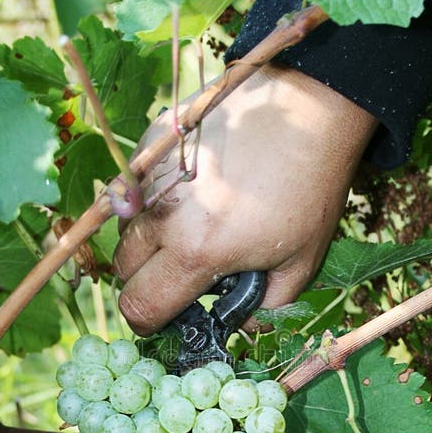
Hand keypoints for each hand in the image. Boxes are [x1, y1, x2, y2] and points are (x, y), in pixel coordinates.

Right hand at [113, 64, 377, 334]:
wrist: (310, 108)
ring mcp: (151, 173)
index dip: (148, 322)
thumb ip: (264, 308)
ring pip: (124, 227)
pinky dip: (149, 199)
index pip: (140, 306)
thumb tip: (238, 325)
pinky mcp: (152, 140)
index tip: (165, 318)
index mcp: (196, 251)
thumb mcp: (300, 263)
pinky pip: (133, 185)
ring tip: (189, 229)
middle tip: (179, 276)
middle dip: (144, 282)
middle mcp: (163, 215)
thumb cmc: (310, 189)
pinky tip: (189, 191)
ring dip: (145, 240)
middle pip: (121, 269)